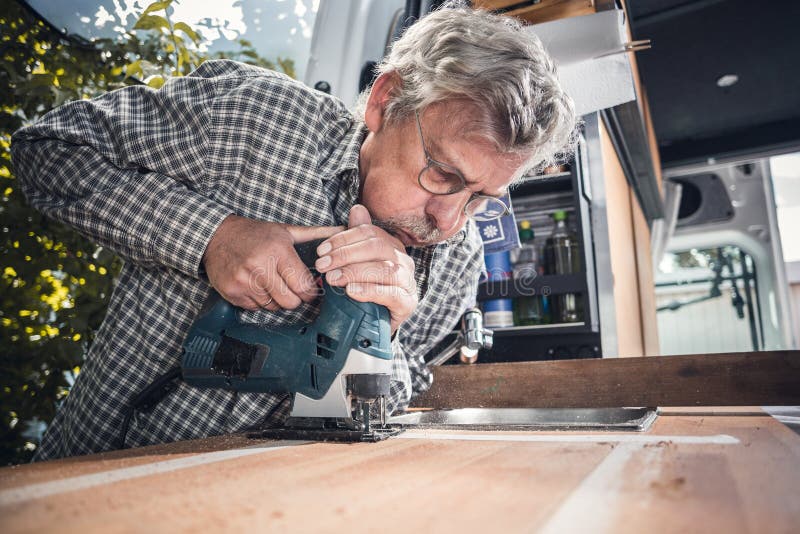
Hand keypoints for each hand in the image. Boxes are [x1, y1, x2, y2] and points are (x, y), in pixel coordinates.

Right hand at [203, 215, 343, 310]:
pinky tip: (257, 286)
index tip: (310, 290)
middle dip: (296, 299)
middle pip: (290, 302)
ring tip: (272, 284)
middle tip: (293, 290)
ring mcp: (244, 281)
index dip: (310, 292)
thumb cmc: (255, 234)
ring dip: (277, 300)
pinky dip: (260, 302)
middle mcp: (260, 267)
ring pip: (273, 307)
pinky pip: (255, 309)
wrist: (216, 236)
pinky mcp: (232, 292)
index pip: (303, 285)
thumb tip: (344, 231)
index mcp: (277, 251)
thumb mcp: (286, 230)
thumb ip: (316, 235)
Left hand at [314, 204, 417, 332]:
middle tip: (323, 265)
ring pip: (386, 269)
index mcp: (393, 247)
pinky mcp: (407, 303)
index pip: (370, 233)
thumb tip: (357, 209)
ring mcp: (408, 283)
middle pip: (378, 248)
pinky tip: (351, 291)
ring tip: (333, 278)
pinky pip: (392, 293)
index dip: (344, 239)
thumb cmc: (365, 291)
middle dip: (346, 254)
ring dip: (355, 272)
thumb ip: (357, 238)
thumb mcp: (358, 264)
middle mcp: (404, 261)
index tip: (321, 250)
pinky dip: (370, 290)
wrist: (375, 326)